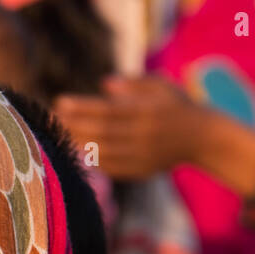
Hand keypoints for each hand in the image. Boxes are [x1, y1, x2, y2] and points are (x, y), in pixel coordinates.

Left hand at [53, 75, 203, 180]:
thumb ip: (133, 84)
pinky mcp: (141, 170)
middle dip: (73, 124)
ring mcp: (142, 154)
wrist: (203, 138)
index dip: (81, 107)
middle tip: (51, 117)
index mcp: (147, 110)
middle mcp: (144, 134)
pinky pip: (110, 167)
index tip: (60, 102)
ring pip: (102, 151)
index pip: (107, 109)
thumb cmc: (176, 106)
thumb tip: (104, 83)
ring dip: (76, 143)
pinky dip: (90, 160)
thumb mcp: (160, 86)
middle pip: (100, 131)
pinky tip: (74, 152)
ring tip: (58, 133)